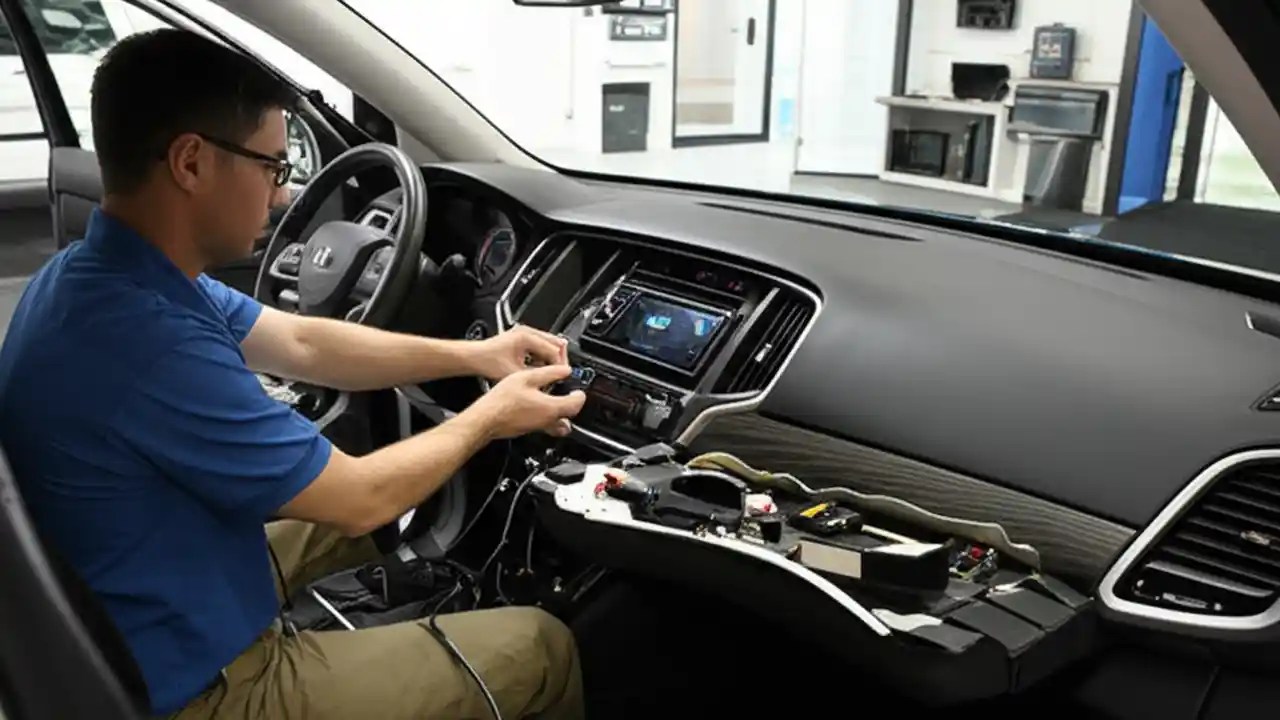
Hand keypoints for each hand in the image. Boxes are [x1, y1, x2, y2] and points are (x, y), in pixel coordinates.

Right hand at [469, 364, 585, 439]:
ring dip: (561, 412)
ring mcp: (539, 427)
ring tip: (556, 400)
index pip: (576, 403)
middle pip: (570, 415)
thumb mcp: (527, 378)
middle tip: (570, 393)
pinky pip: (546, 425)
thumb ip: (549, 373)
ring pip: (559, 423)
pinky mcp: (529, 430)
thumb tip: (564, 370)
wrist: (486, 419)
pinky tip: (539, 406)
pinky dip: (548, 416)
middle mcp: (548, 420)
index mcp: (551, 407)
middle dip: (572, 403)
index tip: (578, 388)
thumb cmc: (502, 400)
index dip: (580, 394)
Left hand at [472, 325, 567, 381]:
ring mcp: (524, 332)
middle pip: (555, 343)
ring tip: (550, 370)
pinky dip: (543, 354)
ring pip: (549, 342)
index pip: (553, 350)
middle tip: (561, 372)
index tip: (562, 374)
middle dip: (559, 358)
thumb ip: (536, 373)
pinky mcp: (521, 336)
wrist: (474, 357)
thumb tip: (551, 376)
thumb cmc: (488, 362)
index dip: (560, 364)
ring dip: (551, 356)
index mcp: (527, 337)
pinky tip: (540, 365)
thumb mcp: (515, 372)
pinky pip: (540, 343)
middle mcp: (526, 331)